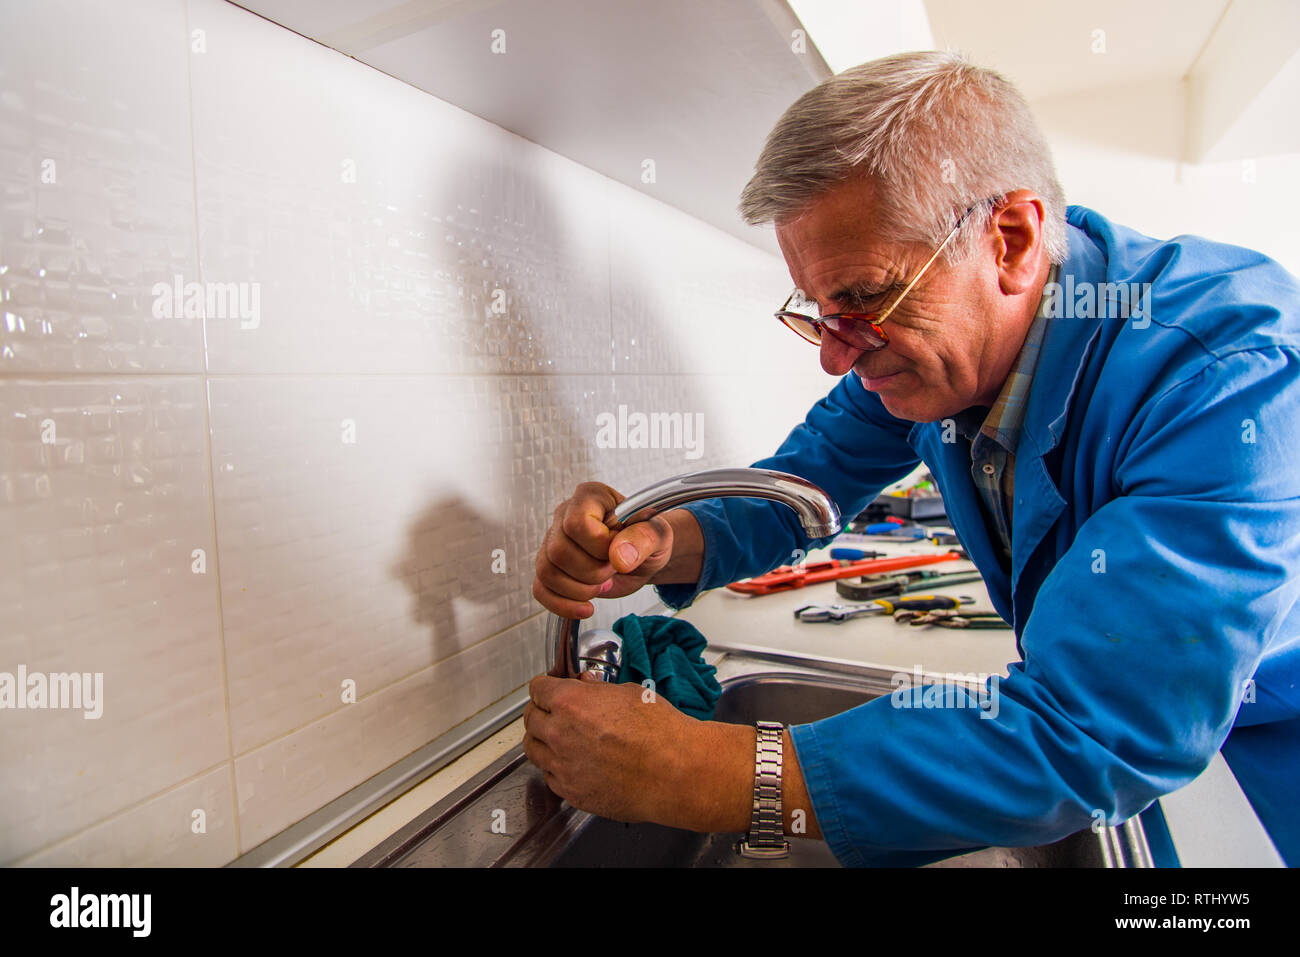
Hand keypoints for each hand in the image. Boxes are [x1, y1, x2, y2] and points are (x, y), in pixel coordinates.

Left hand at [522, 672, 696, 822]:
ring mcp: (563, 767)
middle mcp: (560, 735)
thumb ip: (597, 690)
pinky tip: (571, 763)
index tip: (547, 689)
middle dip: (539, 711)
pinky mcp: (573, 793)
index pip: (538, 689)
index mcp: (570, 703)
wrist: (675, 772)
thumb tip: (586, 687)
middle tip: (550, 711)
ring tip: (556, 738)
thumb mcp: (628, 693)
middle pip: (530, 719)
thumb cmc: (659, 732)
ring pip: (534, 750)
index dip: (545, 686)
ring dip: (542, 740)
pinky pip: (550, 777)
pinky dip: (555, 768)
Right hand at [532, 481, 673, 618]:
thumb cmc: (647, 538)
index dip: (598, 546)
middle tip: (613, 570)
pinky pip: (541, 588)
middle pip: (559, 551)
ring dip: (580, 589)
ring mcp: (553, 541)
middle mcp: (566, 515)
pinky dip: (563, 604)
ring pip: (547, 571)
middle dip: (592, 572)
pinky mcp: (550, 566)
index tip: (618, 552)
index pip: (577, 523)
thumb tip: (620, 556)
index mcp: (591, 497)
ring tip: (603, 584)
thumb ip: (643, 538)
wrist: (643, 557)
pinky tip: (585, 607)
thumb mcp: (658, 535)